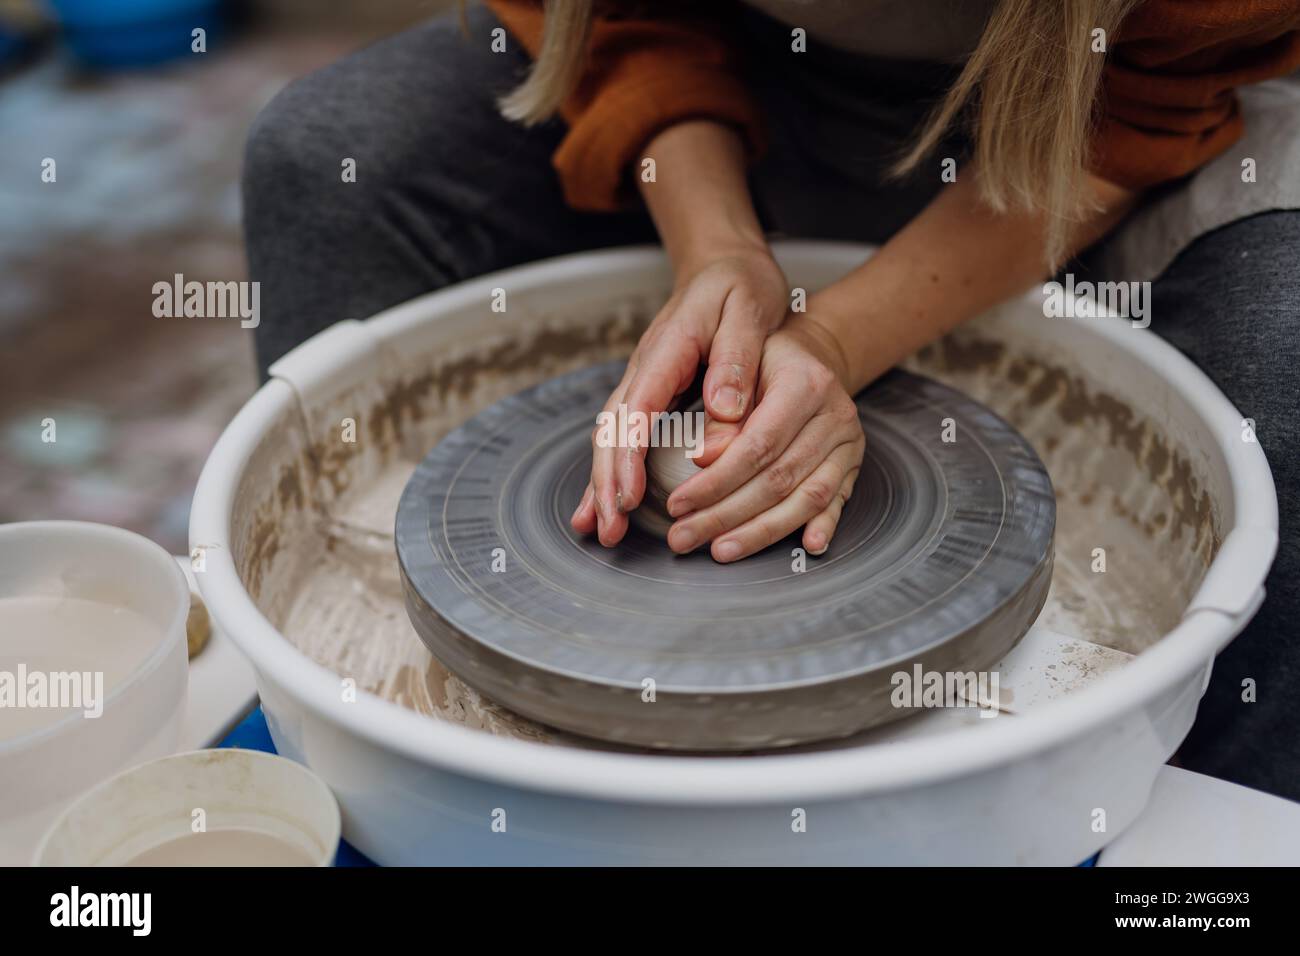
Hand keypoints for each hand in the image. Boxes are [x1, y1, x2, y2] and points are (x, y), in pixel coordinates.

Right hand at [571, 245, 787, 545]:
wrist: (725, 265)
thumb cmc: (740, 287)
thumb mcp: (749, 311)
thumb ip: (736, 359)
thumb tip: (724, 407)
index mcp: (667, 349)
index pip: (638, 408)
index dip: (629, 456)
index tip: (629, 496)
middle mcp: (644, 369)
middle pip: (612, 431)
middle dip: (607, 483)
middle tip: (612, 528)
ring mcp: (642, 382)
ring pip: (611, 438)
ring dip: (603, 485)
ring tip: (602, 530)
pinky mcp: (649, 394)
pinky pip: (622, 438)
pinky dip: (611, 473)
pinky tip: (602, 506)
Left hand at [663, 319, 864, 561]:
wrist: (809, 356)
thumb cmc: (761, 359)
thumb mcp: (735, 362)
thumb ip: (721, 409)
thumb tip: (704, 459)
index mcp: (805, 383)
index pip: (758, 445)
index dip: (716, 480)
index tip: (678, 503)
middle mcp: (834, 415)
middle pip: (778, 479)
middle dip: (726, 515)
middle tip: (683, 536)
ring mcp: (848, 443)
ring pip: (806, 499)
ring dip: (760, 532)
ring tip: (720, 550)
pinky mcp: (852, 464)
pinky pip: (837, 502)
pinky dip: (821, 527)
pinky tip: (805, 548)